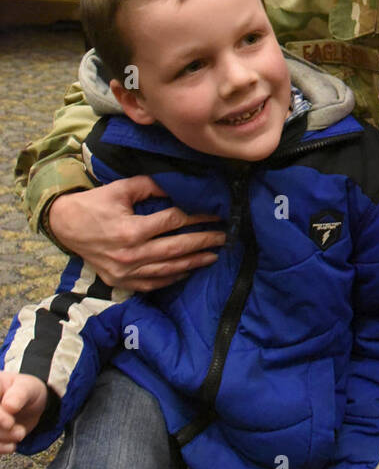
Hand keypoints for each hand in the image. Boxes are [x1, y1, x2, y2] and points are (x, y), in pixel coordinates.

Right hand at [0, 371, 47, 452]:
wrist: (31, 405)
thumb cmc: (26, 391)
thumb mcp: (27, 387)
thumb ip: (18, 395)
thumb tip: (8, 406)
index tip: (9, 423)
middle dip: (2, 432)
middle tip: (19, 432)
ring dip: (1, 441)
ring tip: (19, 434)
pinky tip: (11, 445)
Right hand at [47, 178, 225, 291]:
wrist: (65, 226)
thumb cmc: (94, 204)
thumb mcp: (120, 189)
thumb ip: (150, 186)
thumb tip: (179, 184)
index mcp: (131, 230)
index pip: (173, 222)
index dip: (197, 217)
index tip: (215, 214)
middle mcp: (130, 254)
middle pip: (176, 249)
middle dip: (203, 242)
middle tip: (222, 237)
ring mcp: (125, 272)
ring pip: (168, 270)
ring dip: (193, 263)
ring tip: (212, 256)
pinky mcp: (121, 282)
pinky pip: (152, 284)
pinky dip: (172, 278)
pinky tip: (187, 271)